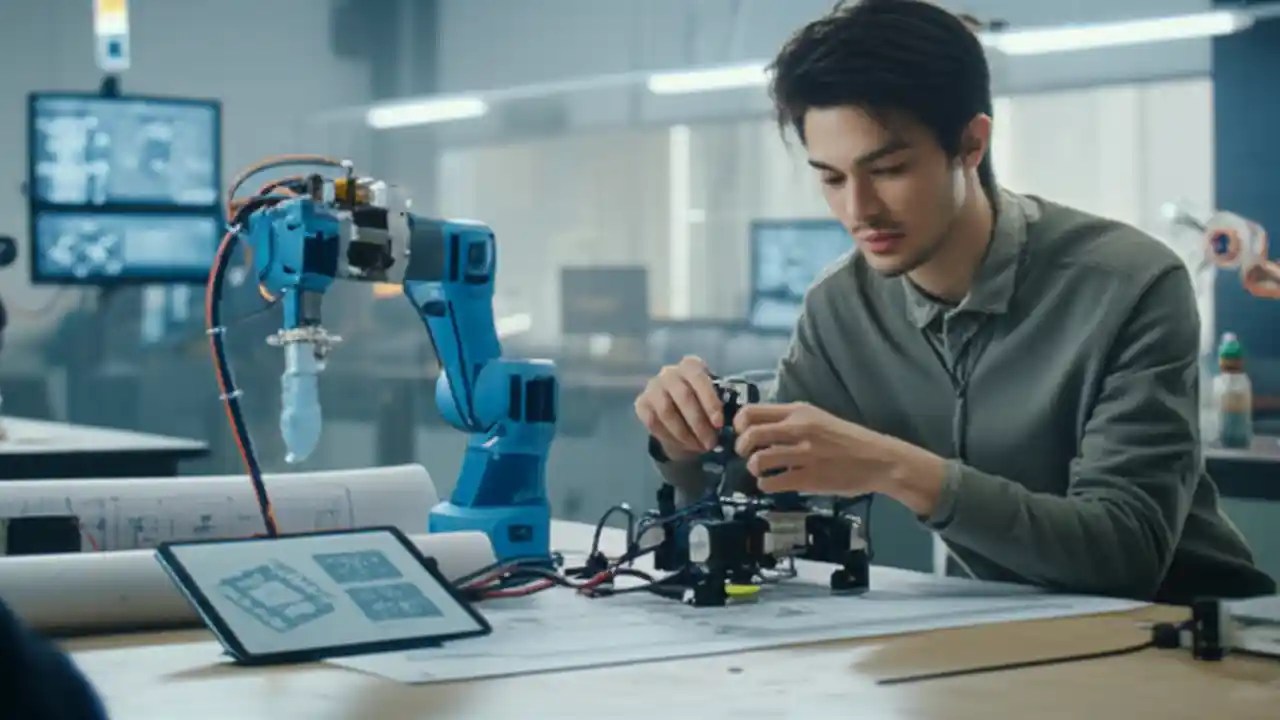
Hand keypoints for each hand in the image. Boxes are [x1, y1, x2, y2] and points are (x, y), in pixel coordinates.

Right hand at [634, 355, 723, 461]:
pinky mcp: (641, 403)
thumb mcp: (715, 401)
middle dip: (699, 423)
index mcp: (691, 366)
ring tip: (698, 447)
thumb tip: (730, 423)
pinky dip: (670, 437)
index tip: (719, 423)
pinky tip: (683, 445)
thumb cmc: (703, 405)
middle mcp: (669, 372)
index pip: (699, 378)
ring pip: (667, 411)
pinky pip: (653, 422)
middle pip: (683, 396)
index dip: (709, 401)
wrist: (680, 415)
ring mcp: (653, 387)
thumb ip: (721, 407)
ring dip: (685, 433)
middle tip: (710, 443)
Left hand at [733, 402, 947, 514]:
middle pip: (750, 435)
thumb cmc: (848, 439)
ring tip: (760, 471)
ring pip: (758, 460)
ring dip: (753, 468)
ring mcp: (804, 455)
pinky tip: (771, 484)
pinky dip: (765, 485)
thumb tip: (760, 428)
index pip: (752, 411)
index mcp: (799, 412)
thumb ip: (791, 421)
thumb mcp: (819, 419)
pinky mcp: (809, 478)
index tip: (741, 432)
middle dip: (740, 447)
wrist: (878, 459)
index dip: (739, 424)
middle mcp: (799, 429)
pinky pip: (772, 482)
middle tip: (746, 455)